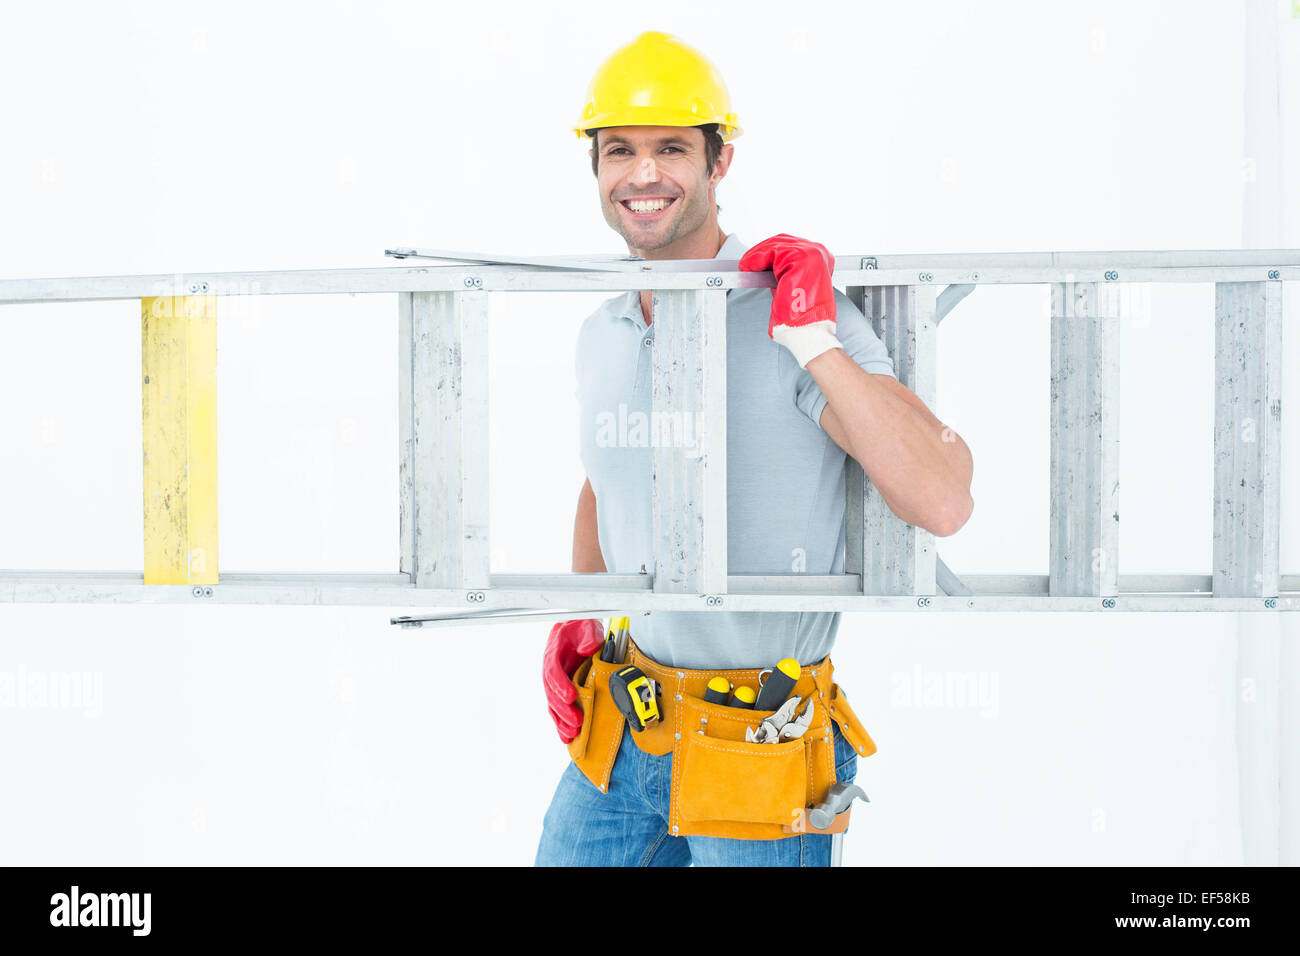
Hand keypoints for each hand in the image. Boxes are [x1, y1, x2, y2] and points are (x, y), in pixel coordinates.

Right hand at [542, 618, 605, 742]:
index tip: (571, 696)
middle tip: (576, 720)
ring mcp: (555, 683)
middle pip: (551, 693)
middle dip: (563, 709)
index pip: (553, 670)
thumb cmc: (581, 630)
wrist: (578, 632)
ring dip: (561, 720)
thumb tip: (588, 649)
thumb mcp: (587, 627)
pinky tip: (568, 736)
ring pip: (553, 705)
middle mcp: (550, 670)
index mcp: (554, 652)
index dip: (560, 685)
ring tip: (573, 732)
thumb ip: (589, 636)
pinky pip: (558, 710)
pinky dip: (561, 724)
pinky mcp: (561, 692)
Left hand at [738, 233, 841, 367]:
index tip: (755, 261)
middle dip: (762, 252)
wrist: (806, 331)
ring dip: (757, 256)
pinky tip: (747, 267)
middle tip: (747, 263)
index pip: (792, 246)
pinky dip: (756, 259)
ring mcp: (813, 254)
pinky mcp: (801, 258)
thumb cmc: (800, 316)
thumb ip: (784, 274)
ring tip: (745, 267)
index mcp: (822, 261)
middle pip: (784, 242)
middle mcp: (820, 254)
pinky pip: (771, 252)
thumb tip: (766, 267)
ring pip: (776, 245)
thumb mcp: (792, 288)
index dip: (770, 252)